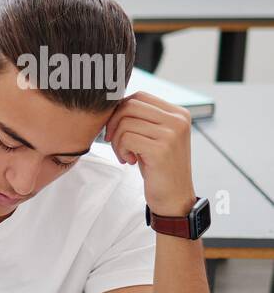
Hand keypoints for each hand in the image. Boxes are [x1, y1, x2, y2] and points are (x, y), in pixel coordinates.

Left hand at [104, 91, 196, 215]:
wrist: (173, 196)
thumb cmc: (158, 166)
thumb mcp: (154, 137)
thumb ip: (143, 119)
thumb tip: (114, 103)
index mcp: (178, 113)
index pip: (139, 96)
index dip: (120, 111)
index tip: (116, 129)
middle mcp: (178, 120)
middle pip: (130, 105)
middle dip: (114, 123)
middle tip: (114, 142)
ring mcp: (172, 133)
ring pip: (125, 122)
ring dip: (116, 141)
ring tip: (124, 154)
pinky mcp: (161, 149)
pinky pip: (126, 138)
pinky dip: (120, 150)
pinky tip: (129, 161)